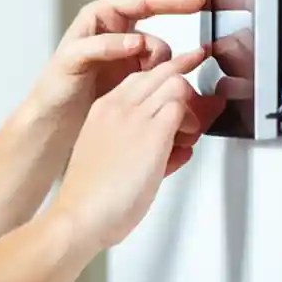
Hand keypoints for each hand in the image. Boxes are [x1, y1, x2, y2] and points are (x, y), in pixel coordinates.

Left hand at [29, 0, 208, 131]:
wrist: (53, 119)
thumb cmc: (53, 87)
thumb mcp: (71, 60)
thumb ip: (103, 46)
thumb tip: (136, 40)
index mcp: (100, 18)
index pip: (143, 2)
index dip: (172, 1)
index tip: (197, 2)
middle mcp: (117, 34)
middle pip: (156, 33)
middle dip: (159, 53)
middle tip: (160, 69)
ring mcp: (127, 57)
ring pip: (160, 58)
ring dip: (156, 72)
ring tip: (135, 89)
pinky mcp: (134, 79)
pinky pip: (158, 76)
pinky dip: (158, 84)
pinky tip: (144, 95)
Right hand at [51, 46, 209, 251]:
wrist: (80, 214)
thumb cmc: (89, 196)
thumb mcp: (109, 158)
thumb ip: (141, 146)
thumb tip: (175, 148)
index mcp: (102, 110)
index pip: (140, 78)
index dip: (166, 73)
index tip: (184, 67)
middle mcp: (118, 107)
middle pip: (160, 73)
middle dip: (185, 81)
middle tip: (200, 93)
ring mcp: (135, 118)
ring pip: (176, 85)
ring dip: (190, 106)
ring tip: (190, 131)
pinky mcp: (153, 134)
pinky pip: (182, 110)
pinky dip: (192, 123)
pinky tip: (187, 141)